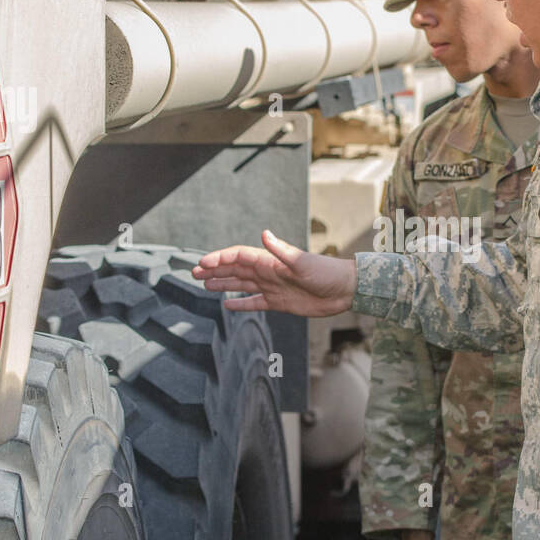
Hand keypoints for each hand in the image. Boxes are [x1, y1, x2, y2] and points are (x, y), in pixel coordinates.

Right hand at [192, 230, 355, 315]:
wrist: (345, 291)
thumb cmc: (326, 273)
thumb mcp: (303, 262)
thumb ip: (281, 250)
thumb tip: (264, 234)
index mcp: (270, 261)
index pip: (239, 256)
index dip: (220, 259)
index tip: (202, 264)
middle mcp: (268, 272)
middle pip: (235, 269)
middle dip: (215, 270)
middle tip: (194, 273)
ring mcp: (273, 287)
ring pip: (241, 284)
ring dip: (223, 283)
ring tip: (204, 285)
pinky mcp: (279, 302)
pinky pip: (255, 302)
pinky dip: (241, 304)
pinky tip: (227, 305)